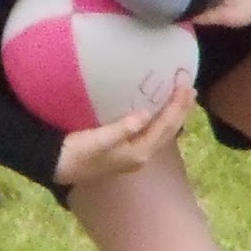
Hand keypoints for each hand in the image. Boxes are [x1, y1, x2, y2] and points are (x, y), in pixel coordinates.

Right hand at [53, 78, 195, 186]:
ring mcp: (135, 155)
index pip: (166, 126)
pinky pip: (153, 133)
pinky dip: (161, 120)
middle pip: (169, 130)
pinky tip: (159, 112)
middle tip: (191, 88)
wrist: (59, 166)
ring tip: (182, 98)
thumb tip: (146, 114)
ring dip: (174, 114)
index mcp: (139, 153)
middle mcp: (141, 156)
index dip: (177, 105)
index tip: (185, 84)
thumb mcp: (98, 140)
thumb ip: (123, 128)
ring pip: (163, 133)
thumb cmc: (77, 152)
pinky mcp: (128, 151)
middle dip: (181, 109)